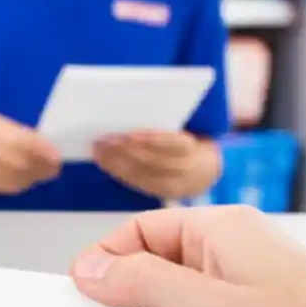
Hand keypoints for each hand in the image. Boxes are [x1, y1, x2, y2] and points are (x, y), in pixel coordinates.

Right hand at [0, 115, 61, 194]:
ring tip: (44, 172)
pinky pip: (10, 187)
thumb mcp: (2, 124)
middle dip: (43, 167)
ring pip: (18, 178)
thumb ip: (24, 134)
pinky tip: (29, 177)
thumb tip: (49, 148)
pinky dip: (24, 183)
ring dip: (36, 176)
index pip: (21, 142)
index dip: (41, 151)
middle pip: (21, 163)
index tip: (56, 156)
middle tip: (54, 167)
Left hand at [92, 131, 218, 199]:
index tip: (125, 133)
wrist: (207, 173)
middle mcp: (184, 168)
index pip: (169, 142)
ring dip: (116, 162)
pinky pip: (138, 183)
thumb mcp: (186, 130)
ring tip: (98, 151)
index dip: (146, 139)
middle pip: (151, 160)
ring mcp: (173, 184)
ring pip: (142, 173)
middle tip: (102, 140)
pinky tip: (106, 164)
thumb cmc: (188, 144)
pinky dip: (120, 173)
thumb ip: (164, 126)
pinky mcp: (162, 194)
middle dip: (124, 151)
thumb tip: (131, 112)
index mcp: (191, 147)